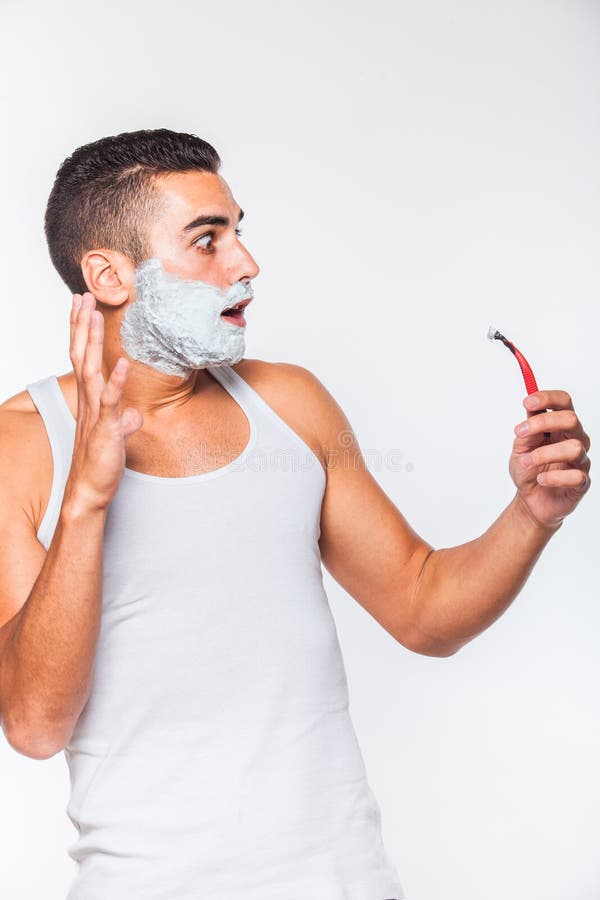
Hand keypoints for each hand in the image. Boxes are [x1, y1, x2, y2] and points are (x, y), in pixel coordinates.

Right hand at [63, 292, 143, 512]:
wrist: (90, 491)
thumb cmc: (101, 463)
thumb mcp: (116, 435)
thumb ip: (123, 420)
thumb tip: (134, 415)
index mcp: (90, 399)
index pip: (83, 358)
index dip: (82, 332)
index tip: (83, 307)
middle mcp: (88, 401)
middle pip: (82, 355)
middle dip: (82, 325)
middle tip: (81, 296)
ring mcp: (96, 413)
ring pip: (91, 370)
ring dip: (92, 341)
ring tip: (93, 314)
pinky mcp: (106, 428)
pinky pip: (110, 402)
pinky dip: (116, 382)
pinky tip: (121, 364)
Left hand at [510, 390, 590, 528]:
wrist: (530, 500)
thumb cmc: (528, 470)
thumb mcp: (520, 448)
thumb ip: (527, 430)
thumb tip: (532, 410)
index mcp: (560, 427)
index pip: (563, 402)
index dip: (548, 398)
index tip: (527, 402)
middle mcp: (575, 439)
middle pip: (571, 419)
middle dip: (543, 422)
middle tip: (519, 432)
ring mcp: (581, 461)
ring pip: (573, 447)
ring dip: (543, 454)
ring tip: (526, 463)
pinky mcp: (582, 482)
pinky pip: (575, 476)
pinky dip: (553, 477)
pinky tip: (540, 480)